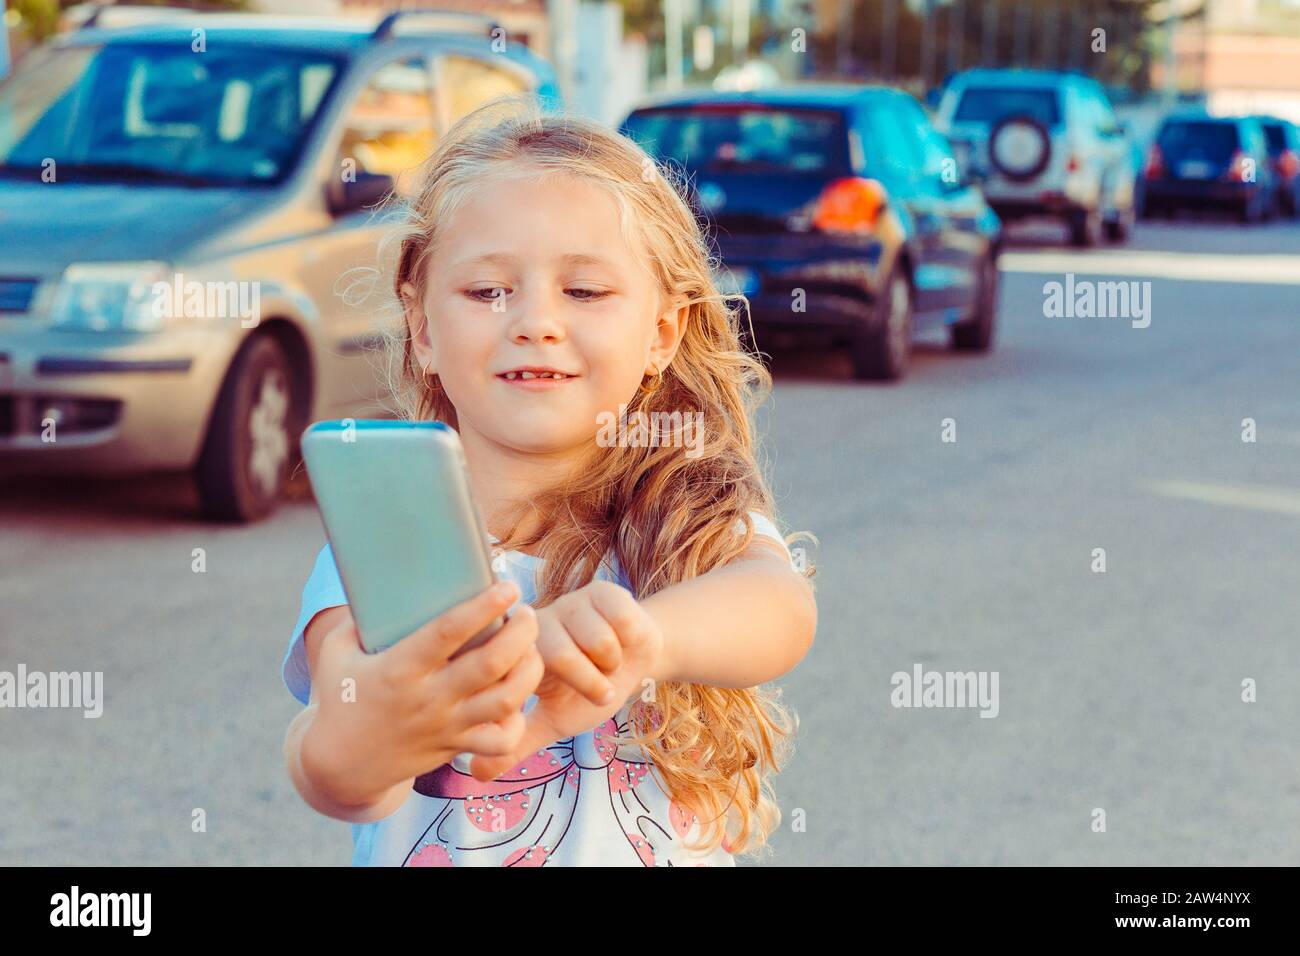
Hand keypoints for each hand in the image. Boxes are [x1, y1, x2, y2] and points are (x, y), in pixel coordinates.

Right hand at [303, 581, 543, 806]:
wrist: (342, 765)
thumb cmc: (342, 698)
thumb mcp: (337, 652)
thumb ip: (357, 618)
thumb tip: (384, 581)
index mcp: (400, 668)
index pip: (448, 632)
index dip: (483, 607)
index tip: (508, 587)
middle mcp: (429, 697)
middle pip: (490, 664)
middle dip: (520, 634)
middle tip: (528, 613)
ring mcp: (446, 725)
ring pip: (506, 701)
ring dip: (529, 671)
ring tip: (531, 648)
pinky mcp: (457, 746)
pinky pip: (501, 740)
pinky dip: (519, 720)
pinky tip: (517, 699)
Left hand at [467, 581, 665, 781]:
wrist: (636, 662)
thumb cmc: (590, 688)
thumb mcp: (554, 719)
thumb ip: (518, 742)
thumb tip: (477, 773)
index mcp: (519, 651)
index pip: (525, 674)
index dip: (562, 692)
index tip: (570, 694)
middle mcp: (540, 621)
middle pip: (564, 657)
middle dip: (593, 683)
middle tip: (600, 688)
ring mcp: (571, 602)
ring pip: (598, 641)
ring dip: (613, 664)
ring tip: (609, 662)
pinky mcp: (604, 591)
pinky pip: (621, 622)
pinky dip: (630, 642)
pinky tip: (625, 640)